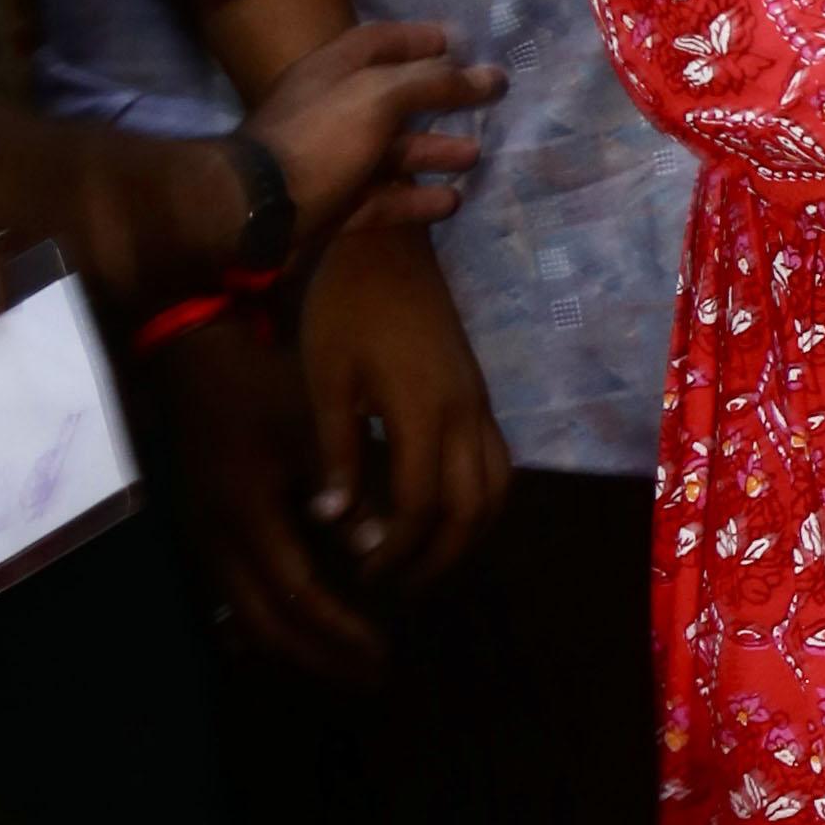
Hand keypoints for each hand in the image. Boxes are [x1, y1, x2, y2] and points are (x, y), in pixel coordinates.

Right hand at [152, 300, 386, 681]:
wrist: (197, 361)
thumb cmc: (263, 386)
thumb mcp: (312, 429)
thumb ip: (344, 488)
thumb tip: (374, 547)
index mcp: (247, 514)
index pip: (298, 594)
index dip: (341, 629)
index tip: (383, 649)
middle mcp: (217, 539)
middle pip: (266, 624)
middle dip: (321, 656)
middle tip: (373, 677)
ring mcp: (204, 539)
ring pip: (246, 618)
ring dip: (299, 647)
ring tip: (349, 665)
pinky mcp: (205, 533)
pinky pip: (235, 597)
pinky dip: (273, 623)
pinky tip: (304, 639)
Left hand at [244, 21, 503, 253]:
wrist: (259, 210)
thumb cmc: (320, 137)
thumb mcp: (379, 96)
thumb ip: (435, 83)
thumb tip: (491, 73)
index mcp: (334, 70)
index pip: (381, 41)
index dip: (420, 38)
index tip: (462, 43)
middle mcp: (333, 108)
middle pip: (393, 97)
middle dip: (438, 99)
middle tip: (484, 102)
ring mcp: (333, 158)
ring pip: (390, 150)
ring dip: (433, 151)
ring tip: (476, 155)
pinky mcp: (335, 202)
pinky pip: (383, 197)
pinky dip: (416, 199)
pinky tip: (451, 202)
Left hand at [299, 217, 510, 596]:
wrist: (386, 242)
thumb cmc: (343, 306)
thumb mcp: (326, 380)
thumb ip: (337, 452)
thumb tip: (335, 520)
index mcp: (423, 413)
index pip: (420, 505)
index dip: (395, 548)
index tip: (364, 570)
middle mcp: (465, 414)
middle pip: (472, 510)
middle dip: (439, 556)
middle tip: (398, 582)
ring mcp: (479, 402)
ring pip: (497, 489)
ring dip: (468, 533)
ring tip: (426, 557)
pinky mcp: (479, 393)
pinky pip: (498, 462)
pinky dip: (479, 500)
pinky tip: (443, 508)